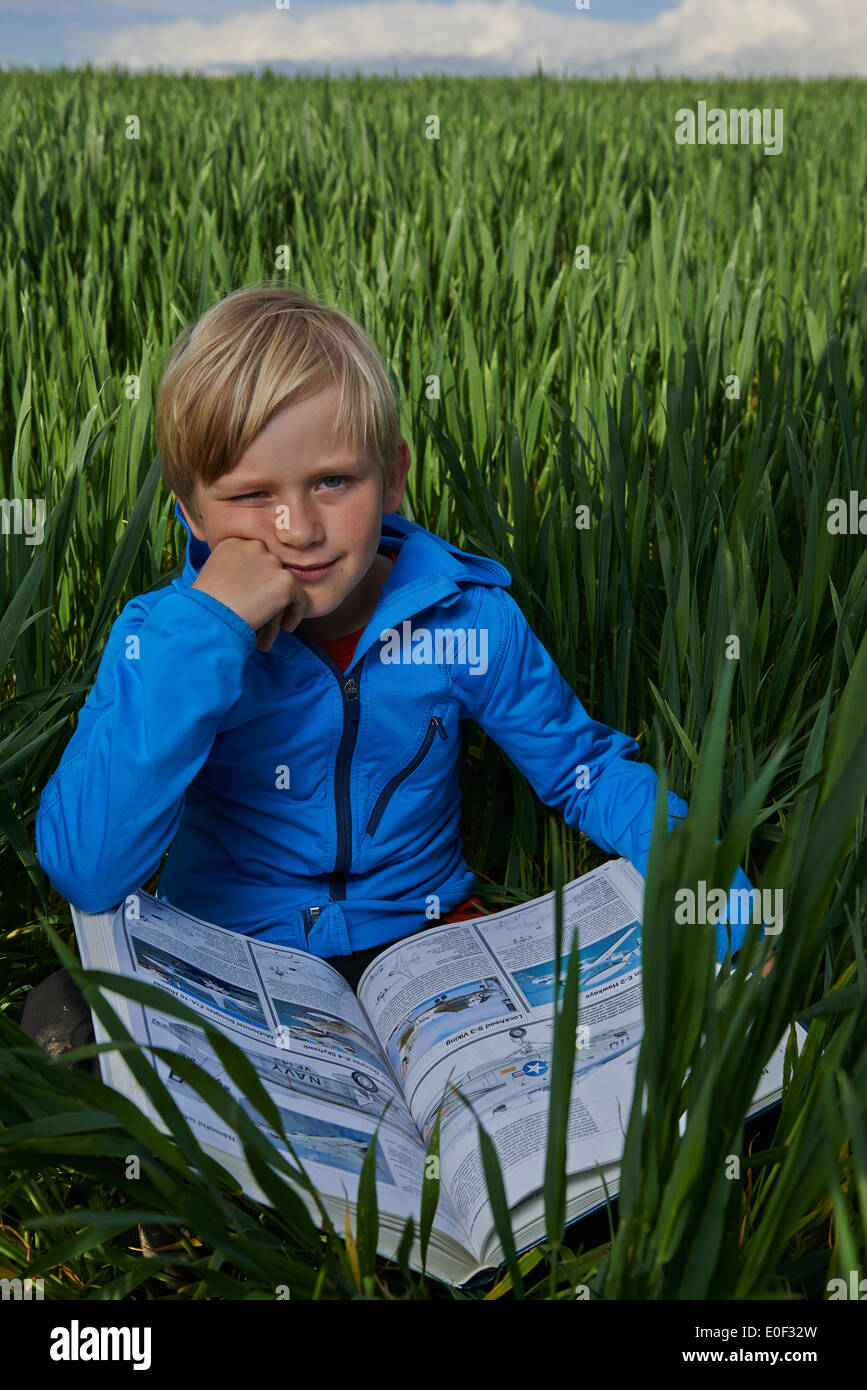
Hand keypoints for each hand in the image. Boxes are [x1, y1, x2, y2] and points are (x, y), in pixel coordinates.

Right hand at [191, 537, 309, 650]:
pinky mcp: (285, 581)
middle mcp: (254, 546)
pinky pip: (301, 598)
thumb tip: (254, 583)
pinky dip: (296, 613)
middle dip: (268, 591)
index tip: (250, 597)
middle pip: (271, 569)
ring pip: (284, 584)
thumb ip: (237, 571)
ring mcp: (271, 562)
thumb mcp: (215, 578)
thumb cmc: (205, 607)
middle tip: (262, 613)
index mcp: (234, 542)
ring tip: (271, 627)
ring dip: (279, 605)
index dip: (257, 579)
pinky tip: (286, 627)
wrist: (208, 618)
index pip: (255, 557)